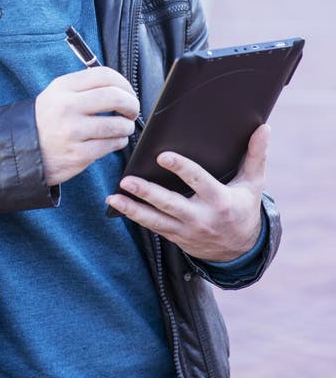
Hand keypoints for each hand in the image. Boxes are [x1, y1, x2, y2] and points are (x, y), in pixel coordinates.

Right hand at [35, 67, 138, 185]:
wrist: (22, 149)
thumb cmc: (46, 120)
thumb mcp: (57, 94)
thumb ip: (85, 87)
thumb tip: (121, 88)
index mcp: (63, 87)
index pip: (105, 75)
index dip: (124, 83)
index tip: (128, 92)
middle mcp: (67, 107)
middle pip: (116, 97)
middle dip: (132, 104)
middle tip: (132, 110)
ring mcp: (73, 132)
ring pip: (117, 124)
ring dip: (127, 126)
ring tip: (123, 127)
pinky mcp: (78, 155)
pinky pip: (111, 145)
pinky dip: (119, 141)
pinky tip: (114, 140)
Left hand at [105, 124, 270, 261]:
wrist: (241, 250)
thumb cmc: (244, 207)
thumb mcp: (253, 183)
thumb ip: (256, 155)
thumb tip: (264, 127)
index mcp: (220, 200)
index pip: (198, 182)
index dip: (181, 169)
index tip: (162, 156)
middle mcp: (202, 218)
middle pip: (170, 204)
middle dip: (148, 193)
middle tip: (128, 180)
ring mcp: (187, 231)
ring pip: (156, 220)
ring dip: (133, 209)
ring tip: (114, 197)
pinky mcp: (176, 238)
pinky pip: (153, 227)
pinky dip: (135, 216)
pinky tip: (118, 205)